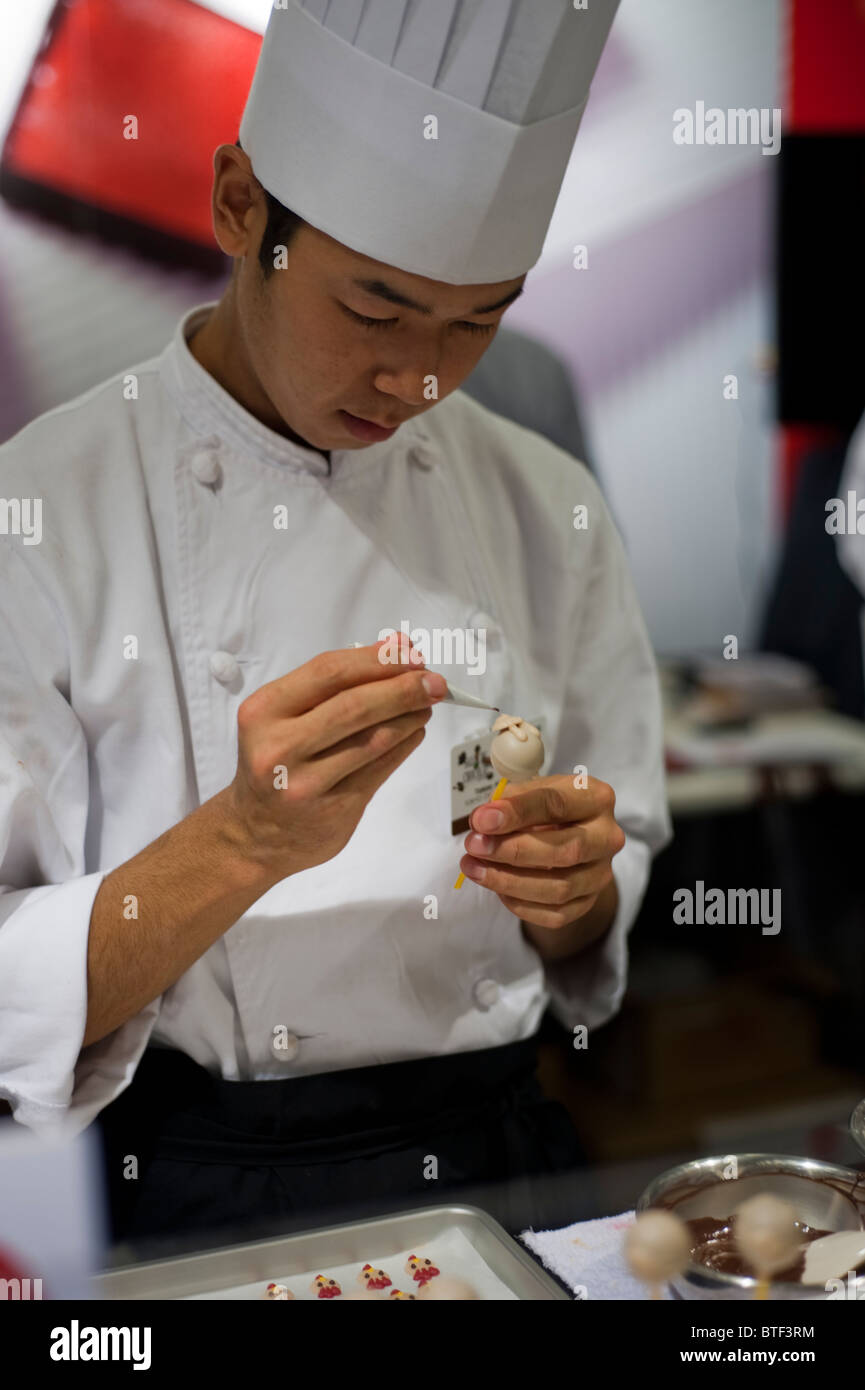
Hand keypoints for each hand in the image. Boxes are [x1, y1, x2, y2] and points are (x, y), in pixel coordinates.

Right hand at [224, 638, 446, 880]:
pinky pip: (381, 769)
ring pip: (373, 739)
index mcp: (264, 711)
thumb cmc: (275, 762)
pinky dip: (405, 745)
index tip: (410, 653)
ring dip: (410, 717)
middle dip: (402, 688)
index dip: (377, 660)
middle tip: (434, 682)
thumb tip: (397, 646)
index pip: (329, 672)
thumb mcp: (285, 716)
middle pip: (355, 706)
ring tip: (427, 704)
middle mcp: (280, 747)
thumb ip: (336, 682)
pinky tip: (414, 732)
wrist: (255, 833)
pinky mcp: (334, 809)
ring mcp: (306, 783)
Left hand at [458, 774, 625, 935]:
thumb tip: (484, 822)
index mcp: (596, 797)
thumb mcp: (532, 790)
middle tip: (474, 845)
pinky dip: (520, 903)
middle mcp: (608, 837)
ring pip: (559, 888)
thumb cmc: (546, 809)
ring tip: (473, 867)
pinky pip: (555, 914)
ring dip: (508, 880)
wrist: (570, 836)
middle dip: (512, 850)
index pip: (557, 804)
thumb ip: (510, 801)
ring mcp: (602, 873)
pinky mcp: (589, 901)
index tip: (481, 820)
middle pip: (565, 850)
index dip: (516, 813)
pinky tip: (496, 887)